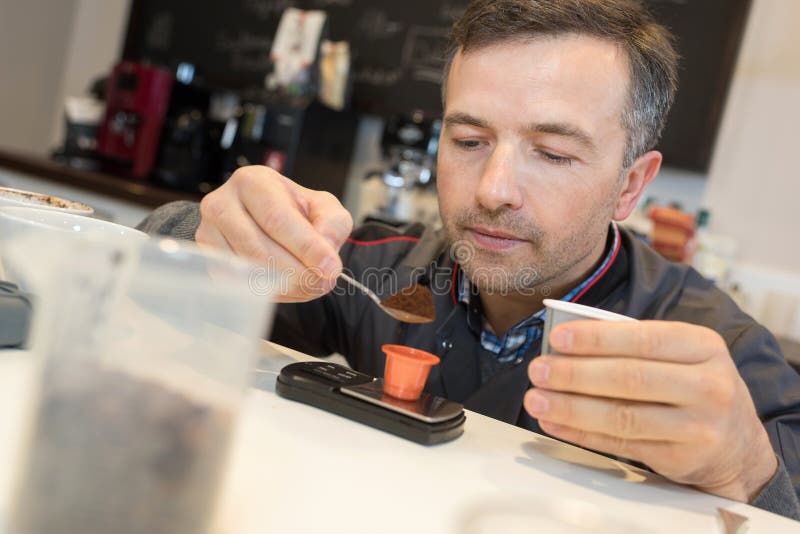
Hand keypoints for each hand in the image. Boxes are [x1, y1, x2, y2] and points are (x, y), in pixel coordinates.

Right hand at [196, 166, 352, 302]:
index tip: (330, 269)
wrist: (261, 218)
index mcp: (253, 182)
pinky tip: (286, 285)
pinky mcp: (206, 259)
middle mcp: (222, 203)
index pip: (278, 218)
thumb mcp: (323, 207)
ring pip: (249, 271)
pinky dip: (268, 291)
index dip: (306, 247)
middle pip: (261, 249)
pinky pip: (237, 284)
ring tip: (309, 284)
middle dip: (298, 273)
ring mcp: (208, 232)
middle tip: (323, 284)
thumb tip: (326, 255)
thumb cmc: (292, 210)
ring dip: (286, 285)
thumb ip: (333, 224)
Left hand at [524, 320, 777, 501]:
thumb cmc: (694, 387)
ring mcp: (698, 426)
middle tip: (539, 370)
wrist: (737, 444)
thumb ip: (634, 345)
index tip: (557, 338)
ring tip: (537, 400)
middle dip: (574, 374)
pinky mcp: (682, 458)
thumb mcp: (682, 354)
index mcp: (704, 346)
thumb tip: (566, 343)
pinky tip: (556, 424)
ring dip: (570, 408)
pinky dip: (581, 434)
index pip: (643, 338)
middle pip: (629, 378)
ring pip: (622, 416)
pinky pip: (621, 444)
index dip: (596, 339)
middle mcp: (708, 385)